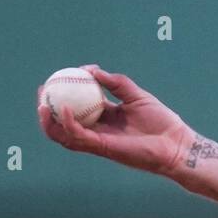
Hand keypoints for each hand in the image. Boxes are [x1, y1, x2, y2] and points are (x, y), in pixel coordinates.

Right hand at [37, 65, 194, 176]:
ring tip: (42, 105)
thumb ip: (115, 82)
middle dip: (47, 110)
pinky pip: (80, 137)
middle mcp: (99, 131)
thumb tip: (92, 69)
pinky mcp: (104, 149)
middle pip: (64, 124)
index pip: (76, 107)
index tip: (56, 78)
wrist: (176, 143)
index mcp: (105, 117)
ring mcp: (99, 141)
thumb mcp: (135, 95)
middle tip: (42, 93)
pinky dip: (68, 124)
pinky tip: (64, 109)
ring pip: (65, 136)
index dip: (62, 95)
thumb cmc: (161, 121)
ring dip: (49, 122)